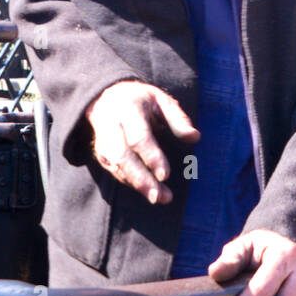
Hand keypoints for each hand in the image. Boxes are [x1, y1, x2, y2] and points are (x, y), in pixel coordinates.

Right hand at [85, 80, 199, 204]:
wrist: (105, 97)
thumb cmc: (141, 100)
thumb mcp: (161, 100)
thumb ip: (178, 118)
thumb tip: (195, 137)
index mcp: (128, 109)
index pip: (138, 137)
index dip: (151, 157)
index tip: (165, 175)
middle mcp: (111, 126)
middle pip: (122, 156)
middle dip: (140, 178)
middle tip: (159, 196)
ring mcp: (102, 141)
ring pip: (116, 167)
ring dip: (136, 185)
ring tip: (159, 198)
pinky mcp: (101, 153)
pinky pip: (114, 171)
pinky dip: (131, 182)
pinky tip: (149, 191)